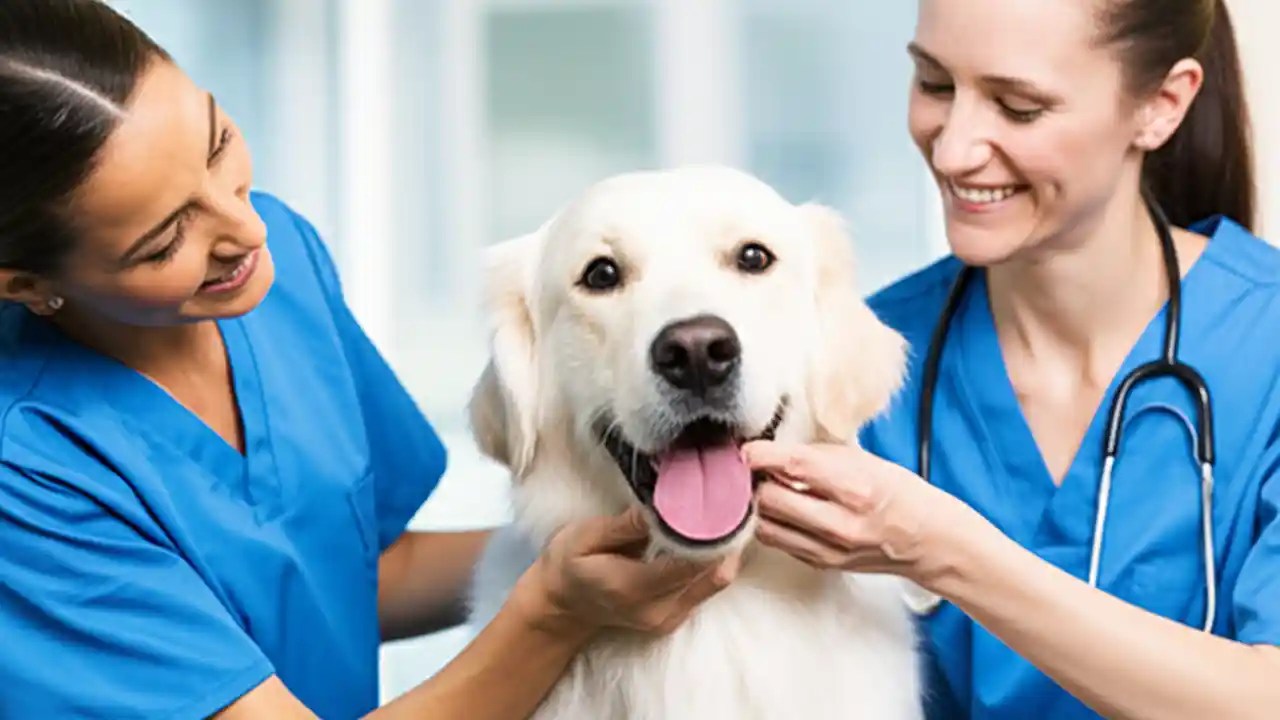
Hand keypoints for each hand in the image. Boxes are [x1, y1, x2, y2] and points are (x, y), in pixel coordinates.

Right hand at [515, 506, 741, 637]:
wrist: (563, 605)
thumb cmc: (569, 564)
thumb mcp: (585, 536)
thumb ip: (626, 525)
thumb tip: (662, 506)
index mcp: (631, 587)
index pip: (687, 563)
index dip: (709, 533)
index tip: (718, 502)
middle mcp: (656, 610)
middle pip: (710, 573)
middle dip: (721, 537)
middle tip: (725, 501)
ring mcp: (668, 618)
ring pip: (715, 581)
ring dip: (721, 549)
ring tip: (718, 515)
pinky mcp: (676, 618)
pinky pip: (706, 588)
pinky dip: (710, 563)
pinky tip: (704, 538)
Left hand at [742, 440, 971, 586]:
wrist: (929, 542)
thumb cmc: (900, 494)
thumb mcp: (866, 461)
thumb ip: (818, 456)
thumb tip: (775, 450)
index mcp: (855, 488)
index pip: (793, 466)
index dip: (761, 455)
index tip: (747, 449)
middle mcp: (840, 524)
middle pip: (770, 499)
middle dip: (757, 480)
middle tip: (758, 469)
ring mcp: (830, 550)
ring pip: (766, 525)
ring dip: (761, 504)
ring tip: (768, 488)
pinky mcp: (822, 564)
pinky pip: (778, 541)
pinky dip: (773, 523)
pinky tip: (783, 509)